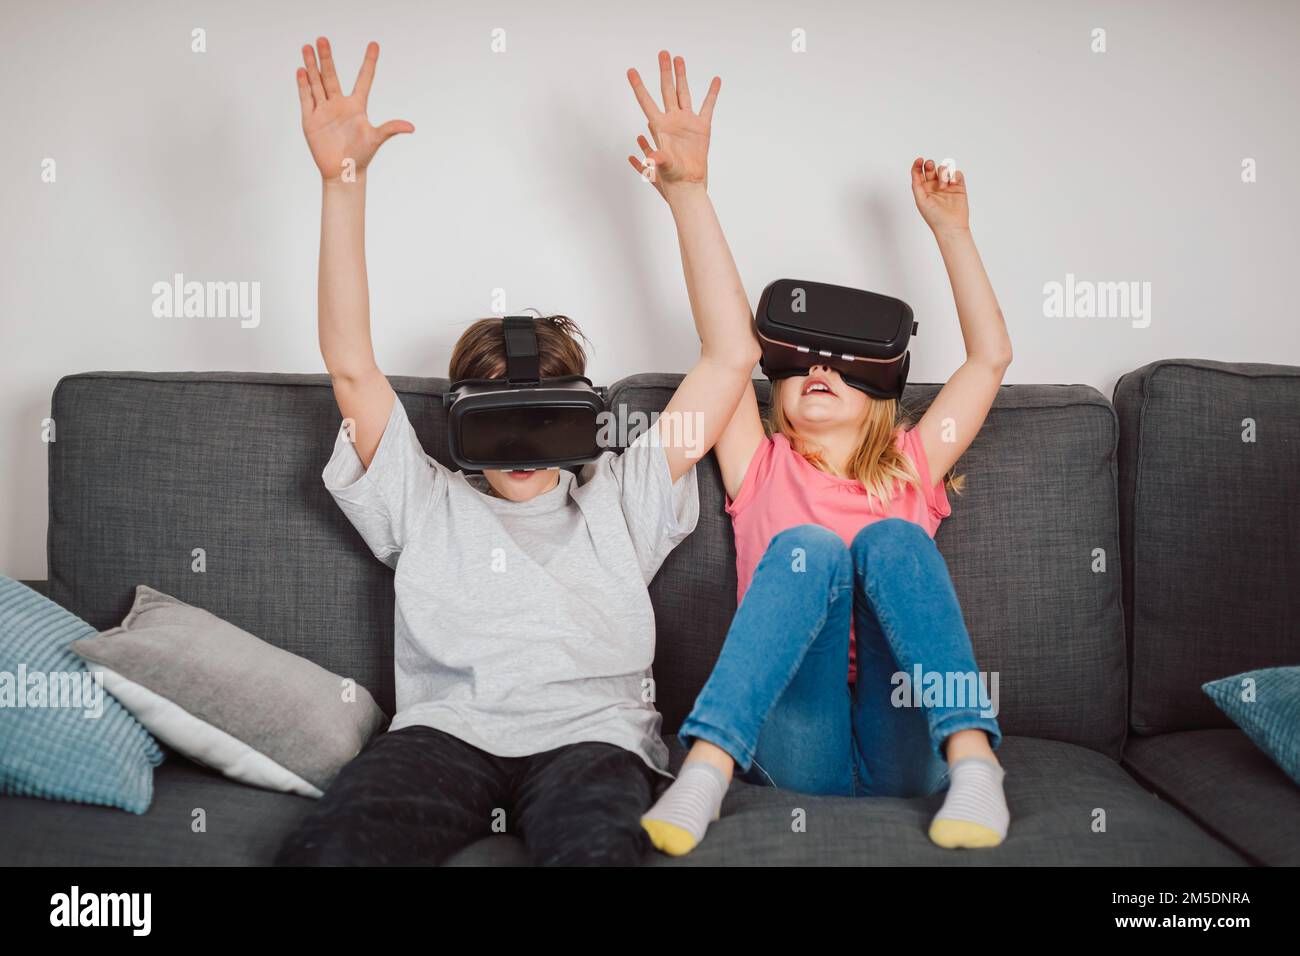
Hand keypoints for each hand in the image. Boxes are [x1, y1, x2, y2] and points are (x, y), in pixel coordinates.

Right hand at [296, 37, 412, 181]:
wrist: (342, 172)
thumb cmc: (361, 156)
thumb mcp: (376, 139)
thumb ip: (390, 129)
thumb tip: (411, 127)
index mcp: (357, 106)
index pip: (364, 79)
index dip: (369, 62)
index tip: (374, 44)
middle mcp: (339, 104)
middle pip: (332, 76)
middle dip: (327, 58)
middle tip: (322, 39)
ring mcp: (324, 110)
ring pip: (316, 83)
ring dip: (312, 66)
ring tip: (307, 47)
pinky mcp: (311, 119)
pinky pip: (306, 98)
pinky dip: (303, 85)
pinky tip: (301, 70)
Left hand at [626, 51, 719, 199]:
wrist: (688, 183)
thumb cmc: (672, 177)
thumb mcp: (663, 167)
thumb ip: (657, 160)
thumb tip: (651, 158)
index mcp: (659, 126)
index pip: (646, 101)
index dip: (638, 86)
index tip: (631, 71)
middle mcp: (672, 120)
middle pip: (666, 90)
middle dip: (664, 72)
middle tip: (663, 53)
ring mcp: (687, 122)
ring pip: (683, 93)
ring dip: (682, 76)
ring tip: (679, 58)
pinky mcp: (702, 127)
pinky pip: (707, 106)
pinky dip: (712, 93)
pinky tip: (715, 81)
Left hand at [911, 157, 969, 233]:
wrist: (950, 226)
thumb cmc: (934, 217)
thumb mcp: (920, 200)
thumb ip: (916, 185)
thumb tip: (915, 171)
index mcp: (924, 189)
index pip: (919, 173)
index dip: (918, 164)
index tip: (919, 160)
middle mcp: (934, 186)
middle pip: (931, 168)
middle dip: (930, 165)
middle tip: (930, 166)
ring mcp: (947, 186)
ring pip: (944, 169)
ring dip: (942, 174)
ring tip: (943, 186)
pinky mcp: (959, 186)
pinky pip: (957, 173)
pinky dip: (954, 175)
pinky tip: (952, 184)